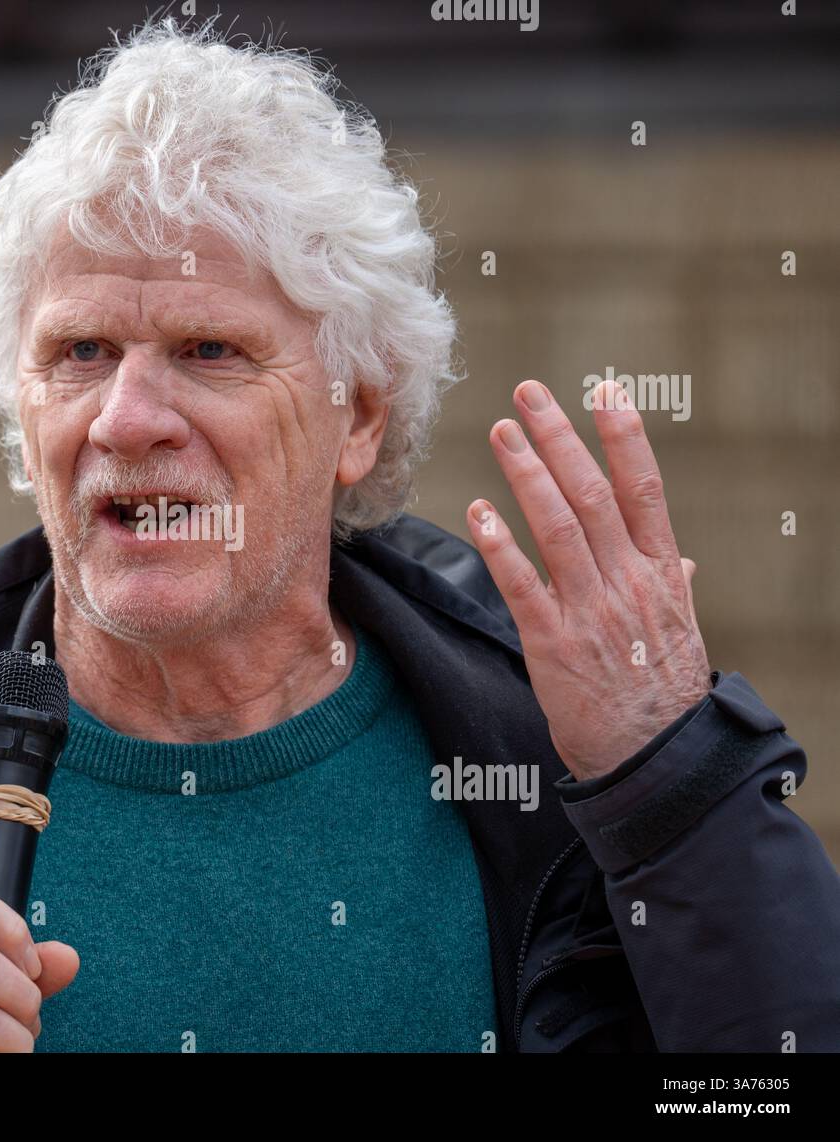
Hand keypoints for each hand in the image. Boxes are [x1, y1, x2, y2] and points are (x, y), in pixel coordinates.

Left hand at [466, 378, 710, 781]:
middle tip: (528, 393)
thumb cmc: (663, 689)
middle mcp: (628, 581)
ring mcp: (590, 611)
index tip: (604, 389)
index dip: (624, 435)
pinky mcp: (553, 644)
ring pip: (557, 527)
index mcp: (661, 571)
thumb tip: (683, 556)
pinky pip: (522, 586)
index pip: (644, 488)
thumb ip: (675, 585)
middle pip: (593, 493)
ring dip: (526, 475)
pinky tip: (478, 512)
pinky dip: (500, 546)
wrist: (655, 759)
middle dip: (560, 438)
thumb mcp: (680, 630)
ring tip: (501, 433)